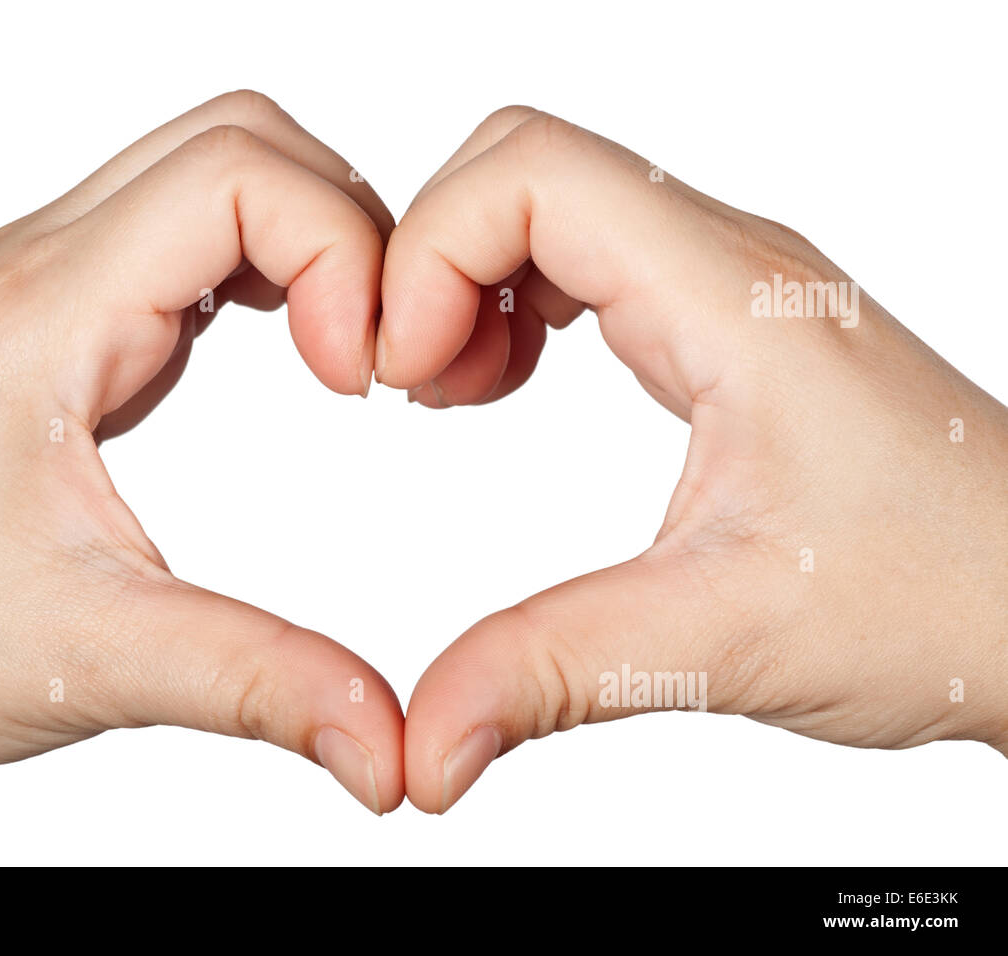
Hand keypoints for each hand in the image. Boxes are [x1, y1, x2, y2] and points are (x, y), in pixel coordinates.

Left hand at [0, 91, 404, 863]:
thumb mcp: (100, 662)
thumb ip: (262, 685)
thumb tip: (388, 742)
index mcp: (45, 316)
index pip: (238, 176)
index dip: (344, 253)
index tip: (368, 375)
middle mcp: (38, 267)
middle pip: (239, 142)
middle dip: (346, 229)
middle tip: (378, 356)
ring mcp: (45, 282)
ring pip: (214, 171)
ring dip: (309, 240)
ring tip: (347, 354)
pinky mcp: (61, 316)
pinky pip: (185, 231)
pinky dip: (267, 265)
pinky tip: (292, 347)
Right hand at [379, 107, 1007, 811]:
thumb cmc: (950, 596)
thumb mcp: (725, 636)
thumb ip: (551, 674)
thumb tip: (422, 741)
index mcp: (732, 302)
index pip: (530, 175)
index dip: (427, 255)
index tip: (397, 375)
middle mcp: (730, 265)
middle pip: (523, 166)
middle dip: (431, 260)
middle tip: (411, 383)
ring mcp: (727, 288)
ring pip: (551, 206)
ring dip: (469, 283)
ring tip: (451, 394)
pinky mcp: (723, 327)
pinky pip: (587, 261)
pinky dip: (514, 307)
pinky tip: (509, 387)